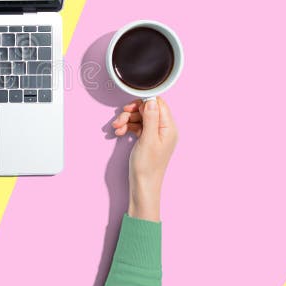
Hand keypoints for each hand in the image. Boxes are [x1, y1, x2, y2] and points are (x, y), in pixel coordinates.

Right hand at [111, 97, 177, 221]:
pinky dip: (127, 127)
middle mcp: (164, 129)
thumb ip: (150, 118)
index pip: (159, 105)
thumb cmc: (147, 166)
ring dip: (126, 120)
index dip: (143, 102)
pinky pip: (137, 126)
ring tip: (116, 128)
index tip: (130, 106)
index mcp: (169, 128)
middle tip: (120, 119)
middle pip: (147, 110)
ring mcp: (155, 134)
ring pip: (140, 118)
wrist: (143, 185)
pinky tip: (119, 132)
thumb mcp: (148, 139)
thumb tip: (151, 100)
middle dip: (131, 112)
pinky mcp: (147, 139)